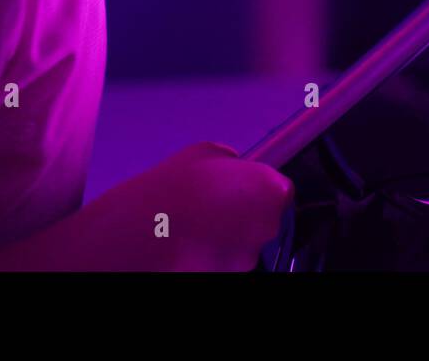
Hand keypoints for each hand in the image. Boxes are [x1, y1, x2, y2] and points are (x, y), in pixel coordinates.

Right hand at [85, 141, 294, 270]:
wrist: (147, 230)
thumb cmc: (177, 187)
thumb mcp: (206, 153)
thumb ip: (231, 161)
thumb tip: (235, 167)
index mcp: (272, 191)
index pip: (281, 190)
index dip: (260, 187)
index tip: (240, 186)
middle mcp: (269, 227)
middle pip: (266, 217)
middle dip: (245, 211)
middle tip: (213, 202)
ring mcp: (250, 256)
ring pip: (245, 241)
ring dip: (228, 233)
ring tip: (195, 222)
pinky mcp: (231, 276)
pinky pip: (226, 259)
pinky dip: (213, 252)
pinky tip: (190, 241)